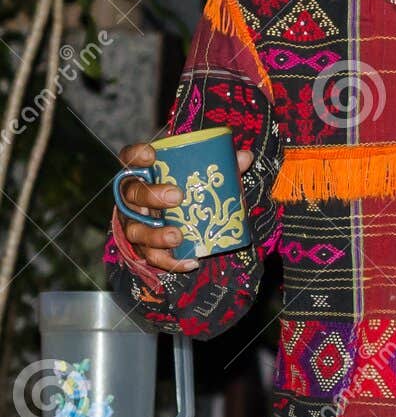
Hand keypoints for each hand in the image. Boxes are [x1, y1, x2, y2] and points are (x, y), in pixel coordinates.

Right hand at [115, 140, 253, 272]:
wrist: (166, 218)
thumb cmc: (181, 189)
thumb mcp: (195, 176)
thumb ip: (218, 165)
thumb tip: (245, 156)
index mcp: (141, 175)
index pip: (129, 159)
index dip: (136, 156)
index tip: (153, 155)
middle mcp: (131, 199)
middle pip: (131, 194)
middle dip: (151, 196)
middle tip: (176, 196)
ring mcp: (134, 223)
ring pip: (135, 229)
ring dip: (155, 235)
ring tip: (177, 236)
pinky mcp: (144, 247)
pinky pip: (152, 256)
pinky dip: (170, 261)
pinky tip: (190, 262)